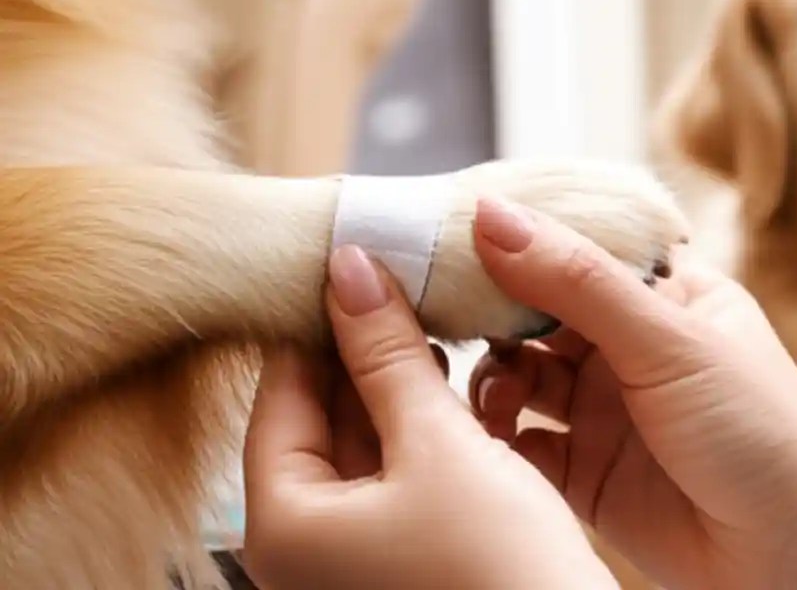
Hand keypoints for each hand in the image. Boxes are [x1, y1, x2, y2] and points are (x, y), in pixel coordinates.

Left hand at [241, 245, 617, 589]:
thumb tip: (349, 267)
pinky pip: (393, 475)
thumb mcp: (438, 444)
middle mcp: (304, 546)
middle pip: (318, 417)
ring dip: (395, 384)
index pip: (278, 392)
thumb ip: (387, 354)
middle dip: (361, 348)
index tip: (353, 259)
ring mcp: (352, 557)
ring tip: (434, 317)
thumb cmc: (497, 567)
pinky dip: (418, 427)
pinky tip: (452, 382)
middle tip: (399, 275)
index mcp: (283, 523)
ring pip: (361, 444)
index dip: (318, 319)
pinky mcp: (399, 559)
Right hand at [468, 197, 796, 589]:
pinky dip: (493, 434)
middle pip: (532, 309)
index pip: (571, 245)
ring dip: (489, 373)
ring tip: (495, 388)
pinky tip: (492, 430)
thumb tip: (491, 213)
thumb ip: (577, 279)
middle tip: (434, 305)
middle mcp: (625, 346)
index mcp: (661, 294)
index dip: (511, 236)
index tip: (446, 229)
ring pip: (515, 374)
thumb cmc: (764, 431)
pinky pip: (517, 442)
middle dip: (484, 306)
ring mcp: (602, 409)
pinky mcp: (582, 472)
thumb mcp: (670, 339)